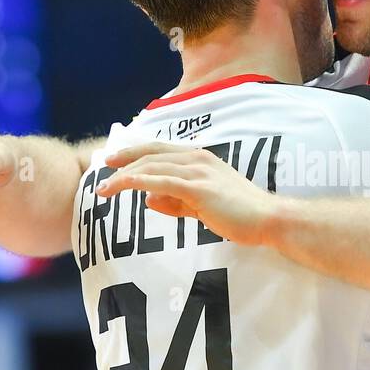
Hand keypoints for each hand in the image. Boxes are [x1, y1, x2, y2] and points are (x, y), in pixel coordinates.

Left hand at [99, 142, 279, 245]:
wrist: (268, 219)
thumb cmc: (240, 214)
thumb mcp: (203, 206)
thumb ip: (176, 202)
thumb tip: (148, 200)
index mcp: (201, 159)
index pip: (161, 150)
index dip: (135, 152)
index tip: (114, 159)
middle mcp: (198, 159)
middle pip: (152, 154)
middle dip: (123, 161)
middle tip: (102, 170)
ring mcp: (199, 171)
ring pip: (153, 166)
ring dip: (125, 176)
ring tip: (105, 188)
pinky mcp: (199, 188)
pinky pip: (162, 181)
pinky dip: (140, 181)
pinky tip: (124, 185)